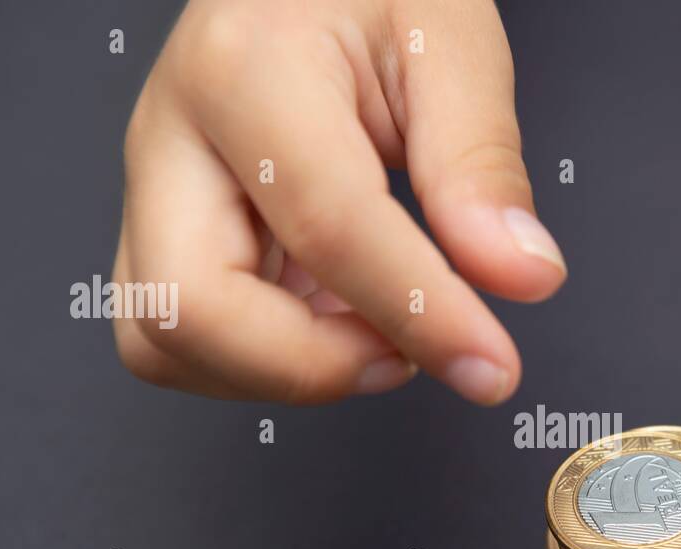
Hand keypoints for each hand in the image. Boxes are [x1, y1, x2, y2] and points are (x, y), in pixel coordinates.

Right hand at [112, 0, 564, 403]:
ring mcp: (157, 194)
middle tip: (407, 354)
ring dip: (283, 371)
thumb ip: (482, 164)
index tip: (492, 366)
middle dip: (310, 367)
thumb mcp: (452, 45)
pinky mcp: (167, 234)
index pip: (327, 226)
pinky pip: (188, 342)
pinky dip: (269, 359)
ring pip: (167, 344)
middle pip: (187, 309)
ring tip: (377, 329)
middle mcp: (172, 139)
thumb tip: (522, 276)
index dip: (418, 314)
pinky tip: (339, 318)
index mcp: (245, 70)